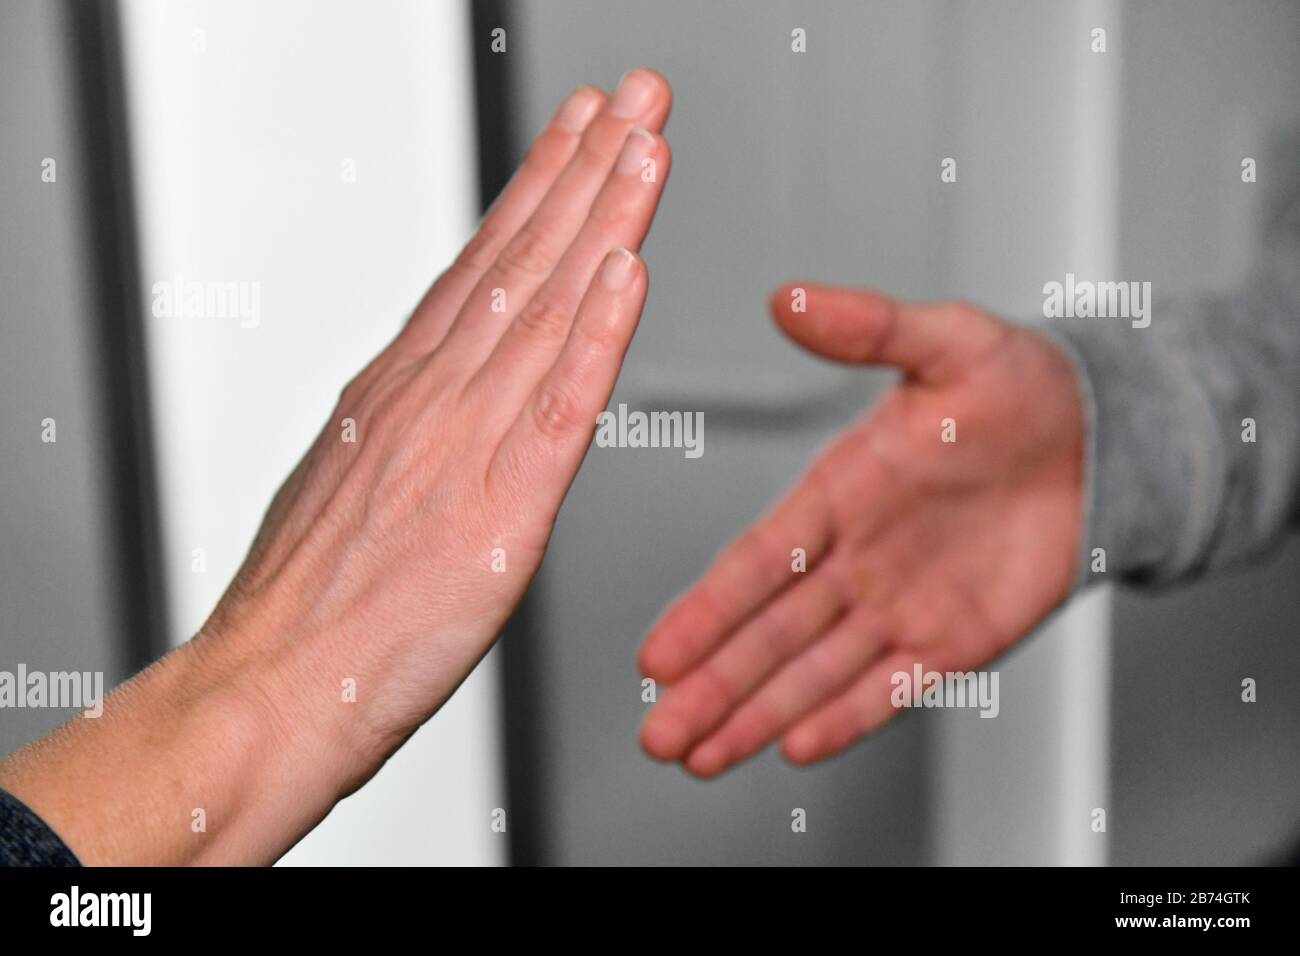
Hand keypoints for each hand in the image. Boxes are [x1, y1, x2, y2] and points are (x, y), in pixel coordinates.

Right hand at [0, 70, 672, 863]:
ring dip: (599, 220)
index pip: (485, 267)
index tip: (580, 133)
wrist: (269, 692)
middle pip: (521, 263)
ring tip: (643, 144)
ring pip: (544, 311)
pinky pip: (558, 407)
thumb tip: (428, 396)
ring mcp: (465, 445)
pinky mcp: (499, 509)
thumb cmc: (307, 611)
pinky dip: (595, 334)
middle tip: (633, 97)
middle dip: (584, 170)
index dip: (541, 192)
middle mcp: (434, 398)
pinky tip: (626, 272)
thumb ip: (401, 431)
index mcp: (404, 393)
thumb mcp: (351, 485)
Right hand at [638, 283, 1083, 776]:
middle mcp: (852, 560)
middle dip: (711, 687)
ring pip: (814, 672)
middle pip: (768, 636)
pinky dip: (845, 719)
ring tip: (699, 755)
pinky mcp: (953, 642)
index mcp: (836, 493)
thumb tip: (788, 299)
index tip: (655, 655)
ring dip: (758, 715)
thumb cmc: (1017, 386)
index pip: (755, 564)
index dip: (705, 612)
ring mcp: (899, 606)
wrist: (1097, 437)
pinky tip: (795, 747)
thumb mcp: (946, 342)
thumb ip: (867, 328)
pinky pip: (891, 690)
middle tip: (657, 734)